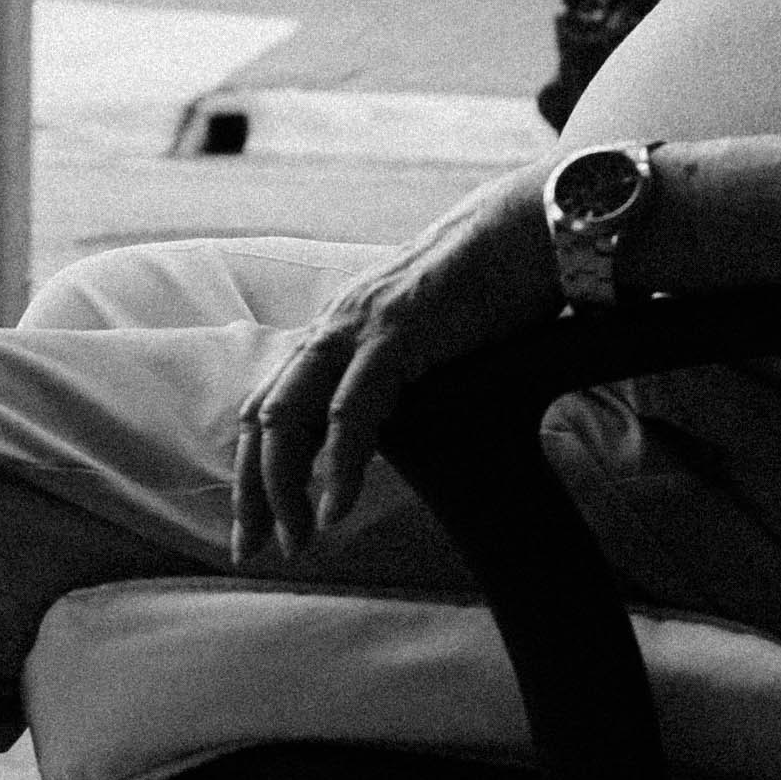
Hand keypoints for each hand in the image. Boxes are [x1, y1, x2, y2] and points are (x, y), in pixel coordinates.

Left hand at [230, 170, 561, 563]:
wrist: (529, 228)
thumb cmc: (490, 287)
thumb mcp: (425, 340)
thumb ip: (395, 376)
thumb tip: (392, 428)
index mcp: (334, 334)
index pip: (269, 409)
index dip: (253, 470)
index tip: (255, 527)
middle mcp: (331, 330)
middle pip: (263, 420)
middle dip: (251, 491)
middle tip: (253, 550)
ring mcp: (358, 329)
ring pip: (290, 418)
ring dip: (284, 488)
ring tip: (296, 541)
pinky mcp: (395, 334)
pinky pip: (351, 412)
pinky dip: (338, 466)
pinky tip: (336, 511)